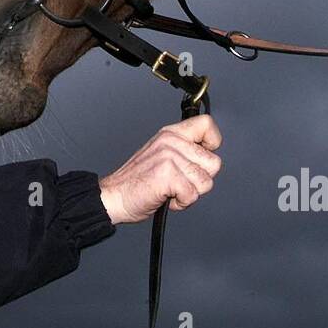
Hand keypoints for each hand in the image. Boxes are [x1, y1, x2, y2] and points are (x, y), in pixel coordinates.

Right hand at [97, 114, 222, 224]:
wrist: (113, 196)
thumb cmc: (136, 182)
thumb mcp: (161, 156)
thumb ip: (184, 151)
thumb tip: (208, 156)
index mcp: (170, 134)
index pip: (206, 124)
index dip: (212, 143)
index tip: (202, 158)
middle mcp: (170, 141)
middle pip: (213, 162)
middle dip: (200, 179)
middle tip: (179, 181)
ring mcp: (169, 157)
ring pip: (205, 182)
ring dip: (190, 193)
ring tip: (170, 189)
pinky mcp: (168, 175)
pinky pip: (193, 195)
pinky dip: (181, 203)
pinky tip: (166, 196)